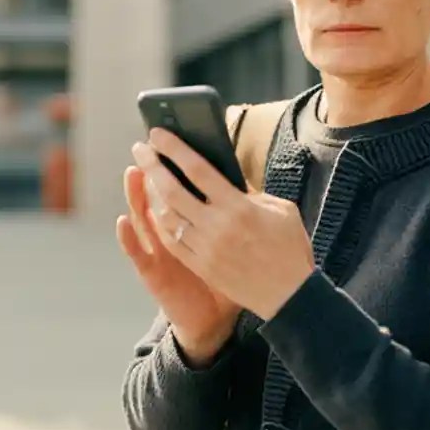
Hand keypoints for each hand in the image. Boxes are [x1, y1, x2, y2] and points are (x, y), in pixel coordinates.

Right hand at [116, 165, 238, 365]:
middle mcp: (175, 235)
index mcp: (198, 223)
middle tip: (144, 148)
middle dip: (151, 172)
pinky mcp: (154, 274)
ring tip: (132, 173)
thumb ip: (238, 216)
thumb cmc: (237, 278)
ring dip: (135, 197)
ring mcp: (161, 253)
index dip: (176, 166)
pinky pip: (139, 253)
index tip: (172, 141)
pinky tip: (123, 221)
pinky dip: (128, 237)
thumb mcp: (240, 240)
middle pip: (158, 197)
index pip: (184, 188)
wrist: (226, 320)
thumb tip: (242, 188)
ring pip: (144, 219)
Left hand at [130, 128, 315, 320]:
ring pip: (166, 216)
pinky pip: (172, 241)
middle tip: (140, 149)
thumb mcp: (282, 211)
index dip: (174, 149)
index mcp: (238, 206)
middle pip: (172, 189)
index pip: (197, 169)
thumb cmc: (290, 250)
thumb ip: (254, 195)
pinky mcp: (201, 266)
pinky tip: (157, 210)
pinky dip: (161, 223)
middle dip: (151, 165)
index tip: (157, 134)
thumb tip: (230, 185)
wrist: (289, 296)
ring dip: (152, 193)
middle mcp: (216, 225)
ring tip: (147, 178)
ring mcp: (205, 248)